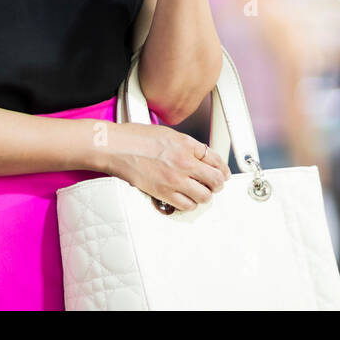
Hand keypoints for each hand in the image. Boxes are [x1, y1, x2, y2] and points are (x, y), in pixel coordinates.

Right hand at [102, 122, 229, 211]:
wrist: (116, 147)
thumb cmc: (135, 137)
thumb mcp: (168, 134)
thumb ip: (186, 145)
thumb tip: (200, 156)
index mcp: (187, 144)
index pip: (216, 159)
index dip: (222, 168)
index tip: (222, 172)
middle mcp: (184, 162)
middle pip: (215, 180)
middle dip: (217, 183)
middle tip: (215, 184)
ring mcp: (175, 179)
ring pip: (204, 196)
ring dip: (204, 195)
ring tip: (199, 192)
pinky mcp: (164, 193)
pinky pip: (187, 205)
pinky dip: (189, 204)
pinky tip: (186, 199)